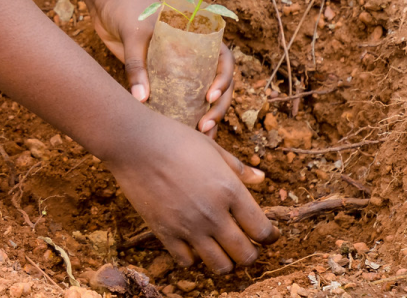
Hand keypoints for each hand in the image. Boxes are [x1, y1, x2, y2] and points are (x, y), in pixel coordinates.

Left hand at [90, 0, 233, 135]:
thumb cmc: (126, 9)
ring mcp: (180, 66)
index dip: (224, 79)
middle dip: (217, 106)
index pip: (223, 59)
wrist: (106, 2)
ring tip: (202, 136)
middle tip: (205, 127)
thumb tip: (141, 99)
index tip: (210, 96)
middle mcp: (195, 53)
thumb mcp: (134, 34)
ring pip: (202, 94)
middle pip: (218, 82)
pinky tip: (183, 132)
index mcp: (198, 34)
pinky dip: (183, 115)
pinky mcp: (162, 77)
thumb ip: (137, 65)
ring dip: (206, 115)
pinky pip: (179, 98)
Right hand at [106, 115, 279, 272]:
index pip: (261, 229)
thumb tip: (261, 178)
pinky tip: (195, 246)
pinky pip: (187, 261)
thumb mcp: (214, 149)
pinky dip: (195, 258)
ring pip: (219, 266)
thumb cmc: (177, 140)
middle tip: (248, 247)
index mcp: (230, 190)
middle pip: (245, 255)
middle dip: (251, 255)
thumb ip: (239, 169)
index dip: (270, 237)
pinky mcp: (165, 233)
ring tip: (224, 252)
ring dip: (226, 262)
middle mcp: (213, 213)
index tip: (270, 236)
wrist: (136, 144)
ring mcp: (188, 226)